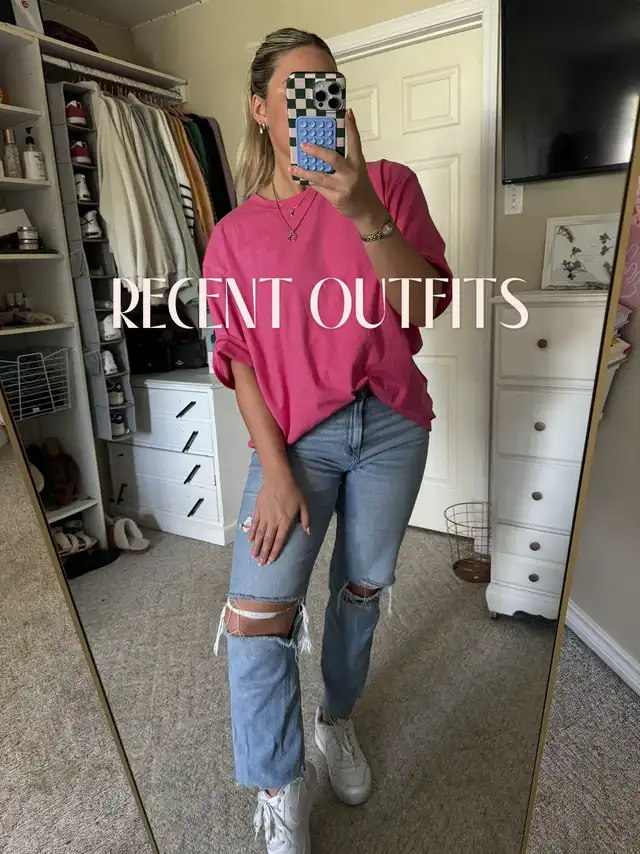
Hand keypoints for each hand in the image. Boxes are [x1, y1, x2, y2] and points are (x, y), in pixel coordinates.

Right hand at [248, 470, 310, 565]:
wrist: (278, 479)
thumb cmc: (293, 491)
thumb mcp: (304, 505)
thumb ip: (306, 519)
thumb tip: (308, 532)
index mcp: (285, 521)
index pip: (279, 540)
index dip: (275, 551)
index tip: (271, 560)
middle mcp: (273, 521)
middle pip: (267, 540)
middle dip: (264, 553)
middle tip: (260, 563)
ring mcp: (264, 516)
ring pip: (259, 534)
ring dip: (256, 546)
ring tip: (253, 556)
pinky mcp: (258, 510)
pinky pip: (254, 524)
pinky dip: (251, 532)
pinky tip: (250, 540)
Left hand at [289, 108, 386, 233]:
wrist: (366, 209)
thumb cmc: (359, 186)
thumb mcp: (356, 170)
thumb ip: (343, 161)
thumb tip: (320, 150)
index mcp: (357, 162)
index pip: (355, 141)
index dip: (351, 126)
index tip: (347, 112)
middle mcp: (351, 173)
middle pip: (332, 158)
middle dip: (317, 151)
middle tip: (304, 145)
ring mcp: (343, 187)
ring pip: (320, 177)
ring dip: (304, 172)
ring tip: (292, 167)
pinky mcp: (336, 198)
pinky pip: (319, 188)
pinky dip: (310, 183)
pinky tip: (302, 179)